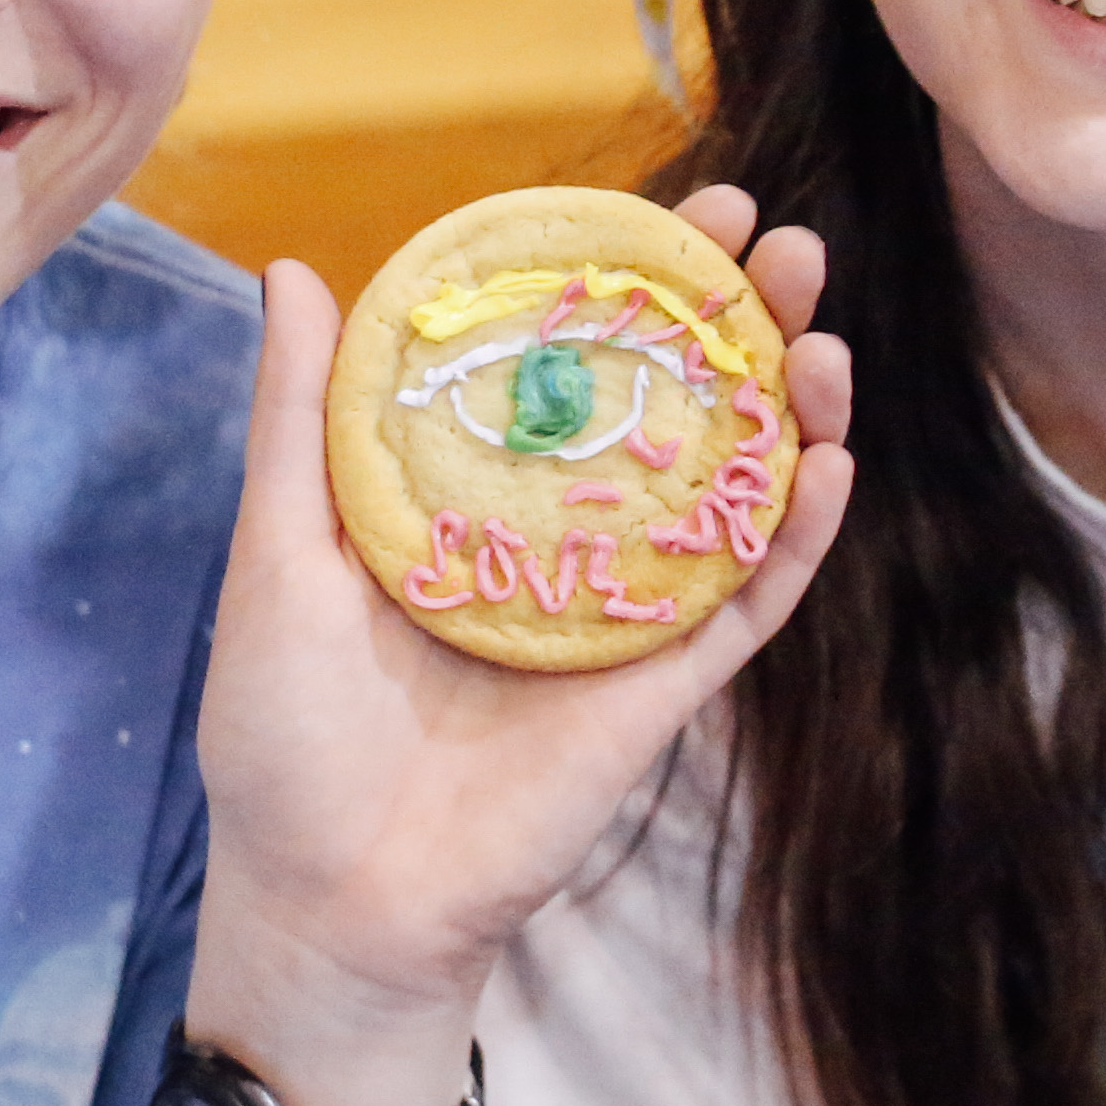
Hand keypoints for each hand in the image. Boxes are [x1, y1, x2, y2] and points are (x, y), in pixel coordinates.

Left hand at [193, 185, 853, 1083]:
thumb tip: (302, 271)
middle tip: (774, 243)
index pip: (569, 360)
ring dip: (789, 411)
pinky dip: (793, 538)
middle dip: (734, 323)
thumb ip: (299, 422)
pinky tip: (828, 464)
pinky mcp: (660, 692)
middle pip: (672, 409)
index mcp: (472, 496)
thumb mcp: (278, 556)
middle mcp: (559, 540)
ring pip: (730, 494)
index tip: (675, 203)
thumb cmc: (285, 737)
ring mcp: (620, 614)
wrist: (333, 901)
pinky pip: (746, 605)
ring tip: (820, 335)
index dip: (628, 281)